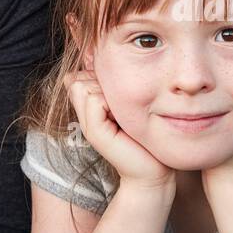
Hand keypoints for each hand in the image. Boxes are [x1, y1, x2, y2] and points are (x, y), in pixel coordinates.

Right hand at [67, 70, 171, 186]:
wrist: (155, 168)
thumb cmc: (146, 135)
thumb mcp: (126, 105)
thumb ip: (110, 88)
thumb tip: (99, 64)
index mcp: (90, 108)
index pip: (76, 76)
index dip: (96, 77)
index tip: (119, 96)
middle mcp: (85, 116)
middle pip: (78, 79)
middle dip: (101, 83)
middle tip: (122, 106)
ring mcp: (88, 125)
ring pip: (83, 86)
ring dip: (106, 91)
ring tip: (123, 112)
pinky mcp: (95, 133)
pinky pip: (93, 99)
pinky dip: (109, 101)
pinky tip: (123, 118)